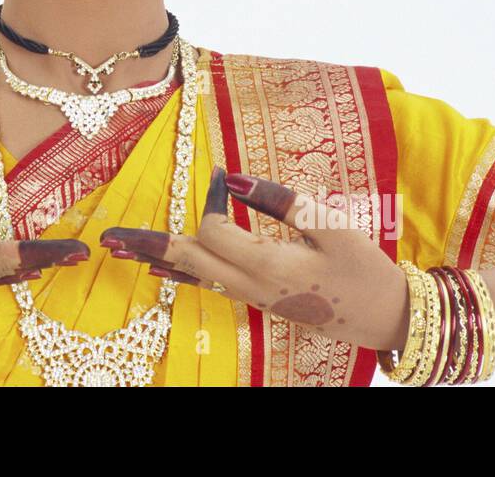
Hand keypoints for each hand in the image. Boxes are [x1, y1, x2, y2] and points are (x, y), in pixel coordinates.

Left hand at [98, 168, 409, 350]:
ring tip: (122, 249)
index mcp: (269, 266)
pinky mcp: (260, 300)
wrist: (387, 317)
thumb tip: (231, 177)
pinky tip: (161, 273)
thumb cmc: (364, 268)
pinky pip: (211, 284)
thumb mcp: (330, 225)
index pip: (214, 233)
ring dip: (157, 260)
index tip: (218, 179)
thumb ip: (280, 201)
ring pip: (195, 276)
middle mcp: (252, 287)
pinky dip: (182, 274)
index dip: (211, 203)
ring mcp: (254, 298)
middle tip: (107, 238)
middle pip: (188, 262)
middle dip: (149, 245)